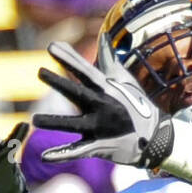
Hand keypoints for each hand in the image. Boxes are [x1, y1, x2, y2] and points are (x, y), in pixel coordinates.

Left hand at [34, 41, 174, 166]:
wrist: (155, 137)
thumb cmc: (137, 105)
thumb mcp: (125, 81)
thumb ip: (109, 60)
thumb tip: (104, 36)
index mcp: (107, 90)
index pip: (85, 71)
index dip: (69, 58)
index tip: (52, 46)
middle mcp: (103, 106)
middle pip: (78, 93)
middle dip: (59, 83)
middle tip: (40, 72)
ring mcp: (100, 127)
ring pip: (73, 124)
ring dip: (54, 122)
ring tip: (35, 120)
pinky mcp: (98, 146)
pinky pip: (77, 151)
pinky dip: (61, 155)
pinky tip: (44, 156)